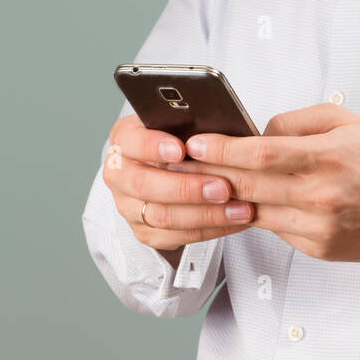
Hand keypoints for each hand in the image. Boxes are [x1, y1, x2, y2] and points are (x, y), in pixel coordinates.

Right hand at [103, 115, 255, 250]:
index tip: (182, 149)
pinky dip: (210, 230)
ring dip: (206, 214)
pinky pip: (176, 237)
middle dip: (188, 188)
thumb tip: (220, 127)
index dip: (155, 146)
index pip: (132, 142)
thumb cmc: (181, 136)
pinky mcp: (144, 231)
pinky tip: (235, 221)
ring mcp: (128, 206)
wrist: (167, 163)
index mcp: (124, 139)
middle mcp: (119, 175)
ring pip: (162, 217)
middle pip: (145, 185)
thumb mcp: (182, 122)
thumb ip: (192, 124)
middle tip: (224, 188)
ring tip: (240, 209)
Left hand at [164, 104, 359, 261]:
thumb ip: (296, 123)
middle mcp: (320, 194)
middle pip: (250, 184)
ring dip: (224, 198)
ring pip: (256, 211)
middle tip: (179, 163)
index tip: (196, 143)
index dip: (224, 149)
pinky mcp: (316, 247)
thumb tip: (256, 133)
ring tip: (199, 183)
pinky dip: (257, 214)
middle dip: (209, 173)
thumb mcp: (343, 122)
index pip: (263, 153)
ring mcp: (316, 225)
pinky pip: (274, 228)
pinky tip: (241, 203)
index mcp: (326, 157)